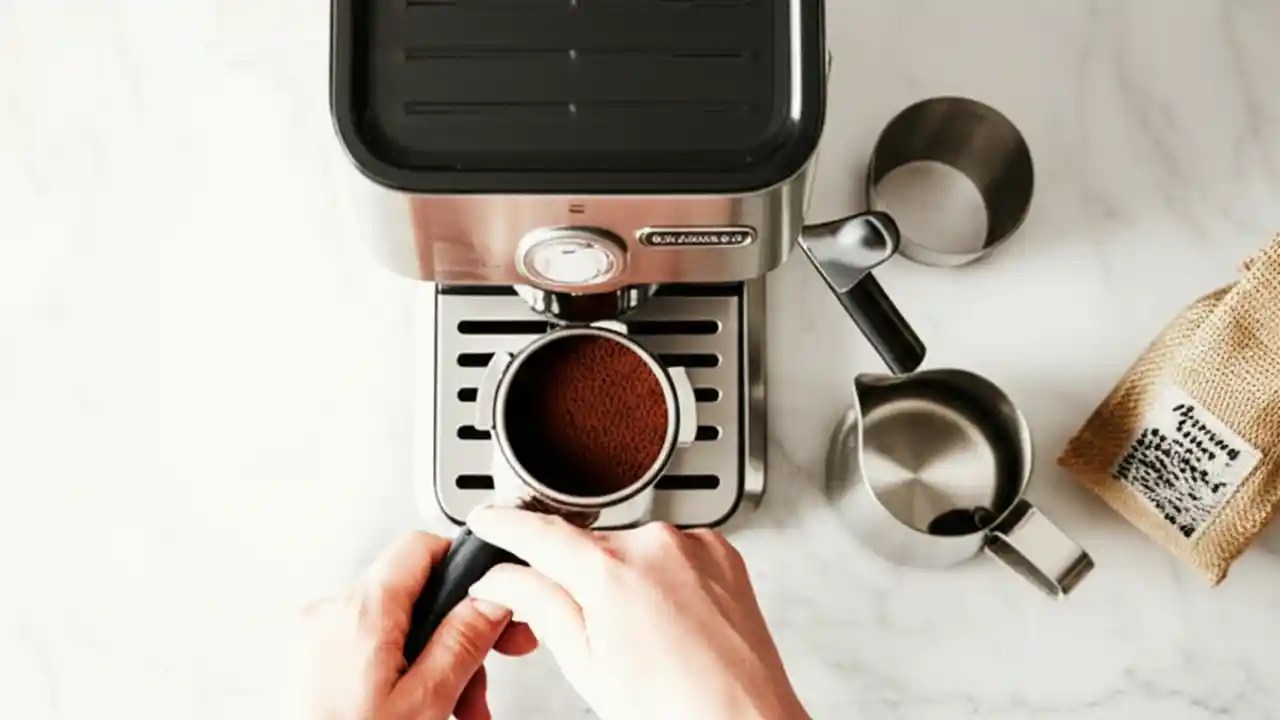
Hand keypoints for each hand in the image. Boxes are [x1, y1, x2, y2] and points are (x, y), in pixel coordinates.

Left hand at [292, 532, 537, 719]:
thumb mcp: (426, 702)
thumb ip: (463, 641)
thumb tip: (492, 598)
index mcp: (360, 612)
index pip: (421, 547)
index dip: (464, 568)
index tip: (491, 601)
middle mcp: (330, 614)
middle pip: (414, 596)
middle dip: (457, 637)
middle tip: (485, 678)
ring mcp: (315, 639)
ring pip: (396, 629)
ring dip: (433, 664)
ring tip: (456, 713)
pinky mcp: (309, 662)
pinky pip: (368, 649)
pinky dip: (400, 672)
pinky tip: (420, 709)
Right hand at [466, 508, 808, 719]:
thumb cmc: (675, 711)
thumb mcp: (586, 665)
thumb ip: (540, 606)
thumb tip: (503, 579)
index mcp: (610, 570)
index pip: (539, 531)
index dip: (505, 524)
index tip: (488, 519)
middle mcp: (654, 544)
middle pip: (588, 545)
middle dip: (576, 576)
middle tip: (589, 630)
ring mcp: (693, 545)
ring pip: (633, 548)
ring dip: (623, 578)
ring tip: (644, 637)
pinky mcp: (721, 552)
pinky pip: (673, 551)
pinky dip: (663, 577)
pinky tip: (670, 621)